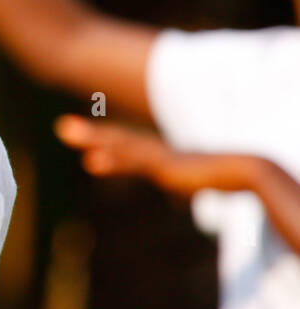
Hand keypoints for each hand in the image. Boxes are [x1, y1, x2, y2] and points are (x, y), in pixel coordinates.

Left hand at [55, 114, 264, 195]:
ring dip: (93, 139)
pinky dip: (112, 161)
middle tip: (62, 126)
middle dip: (90, 133)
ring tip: (65, 131)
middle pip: (117, 139)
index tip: (76, 131)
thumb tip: (178, 181)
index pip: (124, 143)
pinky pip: (134, 163)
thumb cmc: (222, 175)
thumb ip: (181, 177)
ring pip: (120, 145)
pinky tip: (91, 161)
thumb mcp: (193, 178)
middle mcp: (155, 151)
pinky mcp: (165, 168)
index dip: (102, 137)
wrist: (246, 170)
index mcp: (158, 154)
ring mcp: (158, 157)